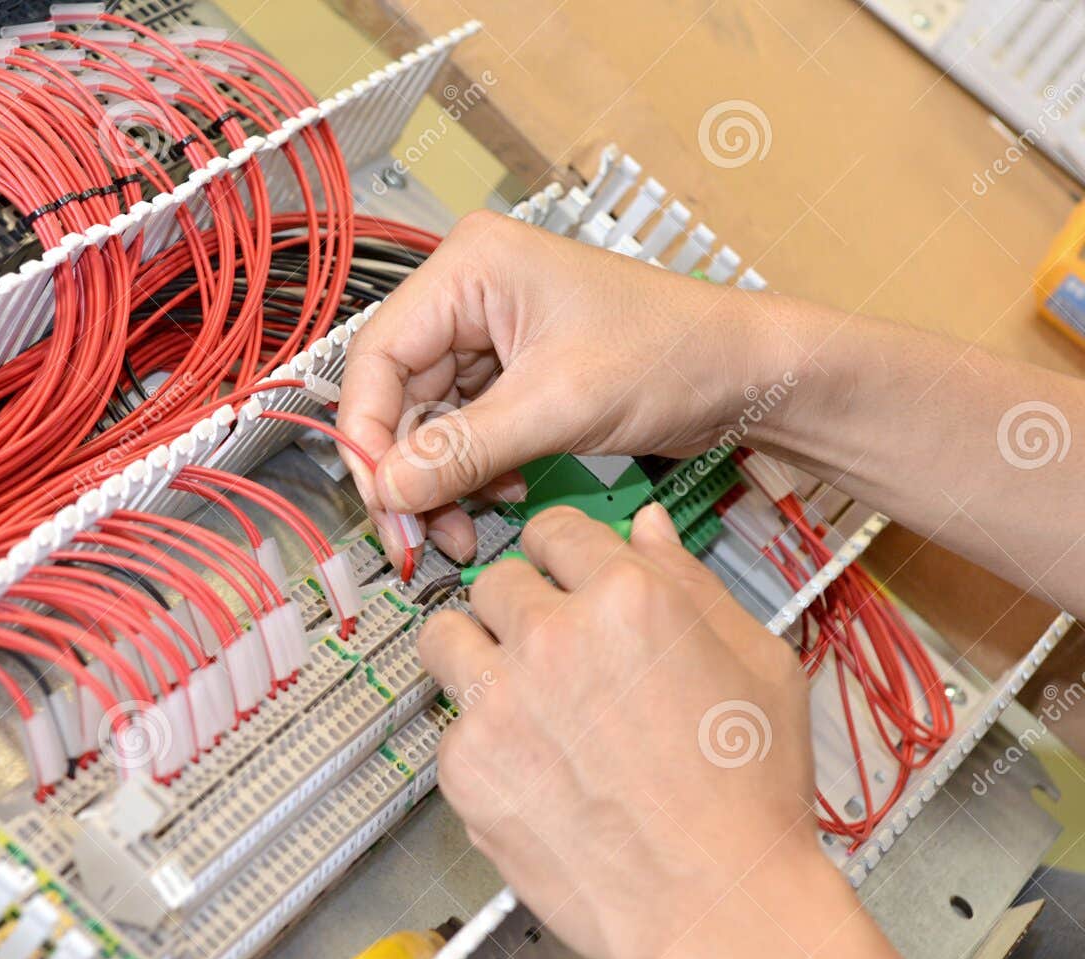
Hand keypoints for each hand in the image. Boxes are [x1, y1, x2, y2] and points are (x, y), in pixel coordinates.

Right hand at [340, 209, 787, 559]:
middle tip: (412, 535)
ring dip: (438, 481)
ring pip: (425, 422)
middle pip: (395, 395)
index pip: (377, 356)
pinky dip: (469, 473)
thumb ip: (462, 450)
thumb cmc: (675, 352)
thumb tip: (389, 491)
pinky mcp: (511, 373)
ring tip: (463, 527)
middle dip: (405, 470)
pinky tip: (498, 493)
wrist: (745, 374)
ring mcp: (489, 335)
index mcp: (471, 267)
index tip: (380, 498)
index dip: (368, 435)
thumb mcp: (558, 405)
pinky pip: (460, 432)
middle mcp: (470, 293)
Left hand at [422, 504, 1049, 958]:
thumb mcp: (757, 662)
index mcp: (627, 597)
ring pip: (445, 639)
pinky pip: (450, 725)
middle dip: (521, 608)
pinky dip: (480, 741)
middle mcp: (551, 638)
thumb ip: (689, 582)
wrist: (717, 905)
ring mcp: (499, 703)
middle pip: (495, 581)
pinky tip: (533, 772)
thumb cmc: (751, 793)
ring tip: (518, 697)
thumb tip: (645, 527)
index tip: (565, 578)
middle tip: (553, 654)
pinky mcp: (466, 767)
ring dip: (475, 655)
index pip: (553, 529)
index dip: (563, 555)